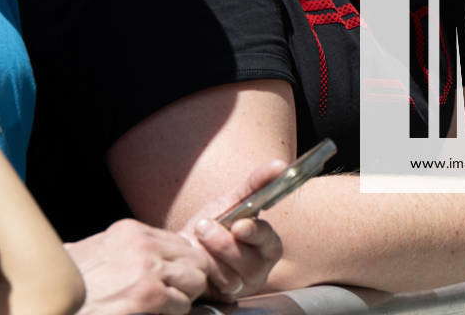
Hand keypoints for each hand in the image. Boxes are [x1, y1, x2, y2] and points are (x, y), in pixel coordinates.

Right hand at [65, 218, 211, 314]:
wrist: (52, 303)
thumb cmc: (71, 283)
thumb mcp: (95, 251)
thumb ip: (123, 249)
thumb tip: (140, 255)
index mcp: (131, 231)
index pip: (178, 240)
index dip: (181, 262)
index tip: (175, 277)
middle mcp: (143, 244)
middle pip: (193, 257)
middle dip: (189, 278)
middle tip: (177, 295)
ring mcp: (147, 269)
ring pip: (195, 280)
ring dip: (185, 298)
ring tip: (167, 307)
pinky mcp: (148, 296)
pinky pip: (183, 305)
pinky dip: (175, 314)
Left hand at [182, 159, 285, 301]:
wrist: (182, 249)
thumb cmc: (211, 224)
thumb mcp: (231, 201)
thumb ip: (256, 184)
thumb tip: (281, 165)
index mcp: (265, 243)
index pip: (270, 240)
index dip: (256, 233)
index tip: (239, 225)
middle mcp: (259, 267)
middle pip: (250, 262)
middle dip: (224, 244)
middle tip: (205, 227)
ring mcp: (242, 286)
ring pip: (233, 276)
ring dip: (210, 254)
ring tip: (198, 238)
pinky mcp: (225, 299)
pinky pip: (215, 288)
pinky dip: (203, 270)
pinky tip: (197, 259)